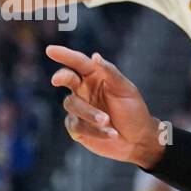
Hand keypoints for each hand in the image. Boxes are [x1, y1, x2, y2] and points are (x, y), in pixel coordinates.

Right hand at [46, 45, 164, 166]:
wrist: (139, 139)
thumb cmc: (134, 110)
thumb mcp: (126, 89)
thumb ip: (110, 73)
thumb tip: (94, 56)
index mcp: (95, 77)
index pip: (79, 63)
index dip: (65, 55)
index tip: (50, 50)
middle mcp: (84, 90)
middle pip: (67, 79)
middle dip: (61, 77)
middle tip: (57, 80)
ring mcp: (79, 110)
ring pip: (72, 105)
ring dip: (90, 113)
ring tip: (107, 120)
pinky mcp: (78, 128)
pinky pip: (77, 126)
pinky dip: (95, 130)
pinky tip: (111, 134)